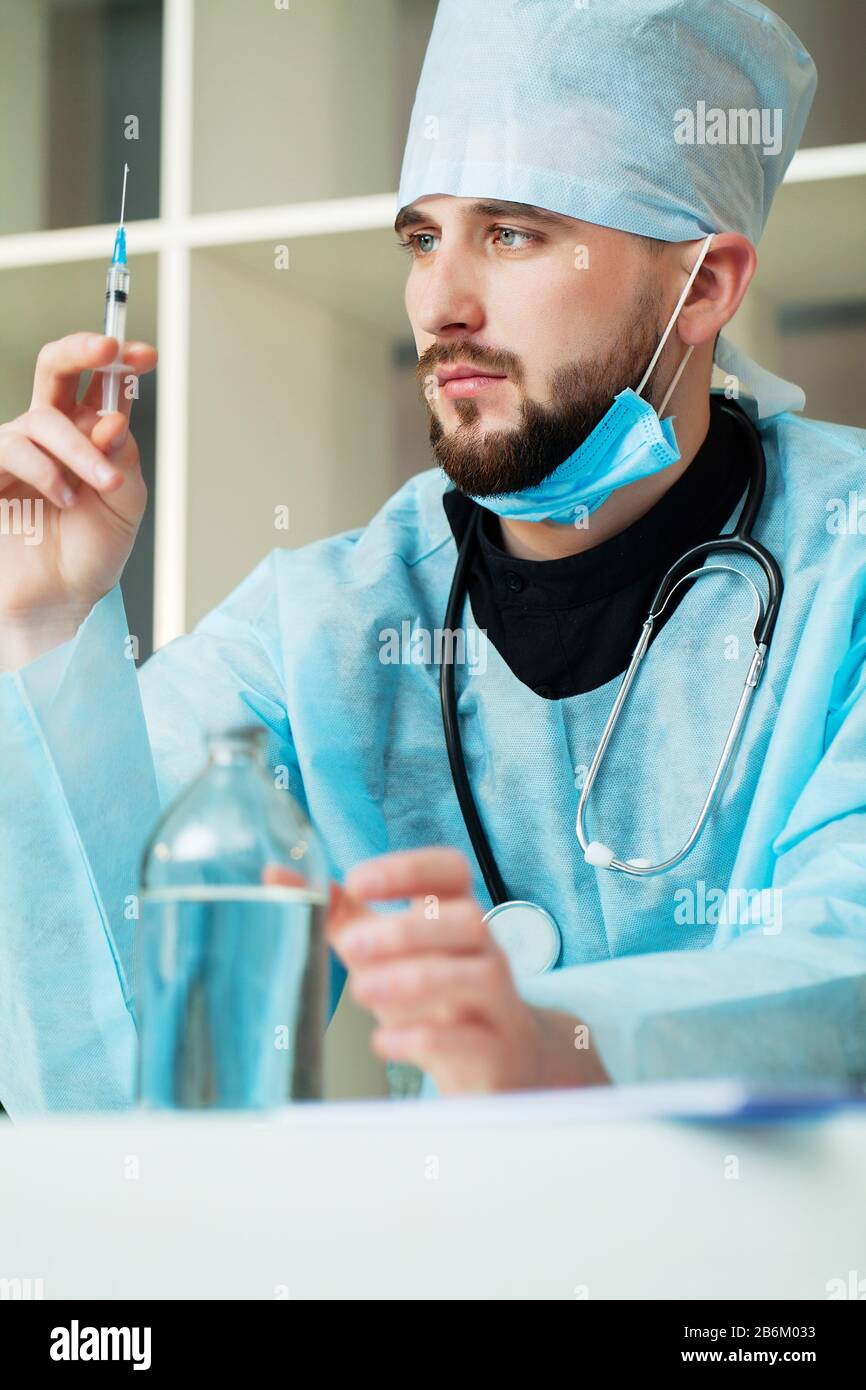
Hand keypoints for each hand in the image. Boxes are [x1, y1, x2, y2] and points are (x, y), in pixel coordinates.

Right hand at [0, 332, 156, 666]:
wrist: (59, 601)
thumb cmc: (90, 554)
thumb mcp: (125, 505)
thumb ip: (122, 459)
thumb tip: (112, 420)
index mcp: (88, 434)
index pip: (99, 384)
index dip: (118, 360)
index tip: (145, 355)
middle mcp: (51, 434)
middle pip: (54, 369)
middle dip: (82, 351)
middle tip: (109, 350)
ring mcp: (17, 449)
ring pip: (43, 419)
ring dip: (80, 448)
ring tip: (103, 486)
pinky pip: (12, 448)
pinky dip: (44, 469)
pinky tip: (63, 496)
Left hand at [329, 847, 610, 1093]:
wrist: (498, 1060)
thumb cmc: (433, 994)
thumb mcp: (385, 949)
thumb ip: (338, 913)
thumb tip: (279, 874)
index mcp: (455, 915)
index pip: (450, 871)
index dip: (408, 869)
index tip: (358, 880)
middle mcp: (485, 951)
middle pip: (470, 919)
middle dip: (409, 929)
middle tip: (354, 946)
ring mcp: (497, 1002)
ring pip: (480, 975)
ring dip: (418, 979)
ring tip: (363, 991)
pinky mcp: (496, 1051)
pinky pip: (472, 1040)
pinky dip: (425, 1040)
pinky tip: (385, 1042)